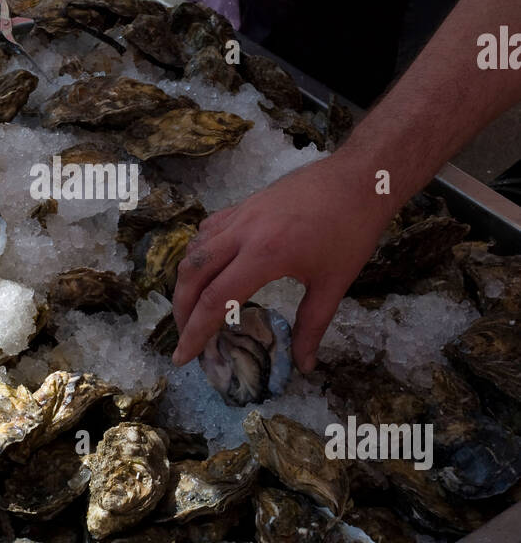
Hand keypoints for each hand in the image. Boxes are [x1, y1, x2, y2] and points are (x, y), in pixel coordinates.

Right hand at [172, 153, 394, 371]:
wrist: (360, 178)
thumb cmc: (352, 230)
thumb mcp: (334, 284)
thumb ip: (312, 326)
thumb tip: (304, 364)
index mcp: (265, 256)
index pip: (215, 301)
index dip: (195, 332)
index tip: (183, 356)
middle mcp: (243, 233)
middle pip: (192, 275)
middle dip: (181, 310)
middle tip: (185, 336)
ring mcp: (241, 215)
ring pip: (195, 250)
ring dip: (186, 282)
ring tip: (192, 307)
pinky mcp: (245, 204)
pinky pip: (209, 229)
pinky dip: (199, 252)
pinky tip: (208, 267)